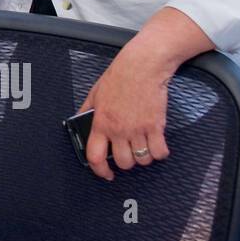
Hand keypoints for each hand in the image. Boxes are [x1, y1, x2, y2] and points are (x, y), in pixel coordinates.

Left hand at [78, 46, 171, 180]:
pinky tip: (157, 144)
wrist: (142, 66)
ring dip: (143, 157)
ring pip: (142, 160)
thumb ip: (87, 111)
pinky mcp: (156, 126)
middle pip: (124, 163)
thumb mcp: (95, 94)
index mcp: (101, 123)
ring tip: (143, 146)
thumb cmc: (119, 77)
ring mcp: (138, 129)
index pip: (95, 156)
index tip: (106, 174)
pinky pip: (159, 152)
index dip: (100, 171)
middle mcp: (119, 129)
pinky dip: (159, 152)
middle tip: (128, 152)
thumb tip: (79, 122)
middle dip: (126, 162)